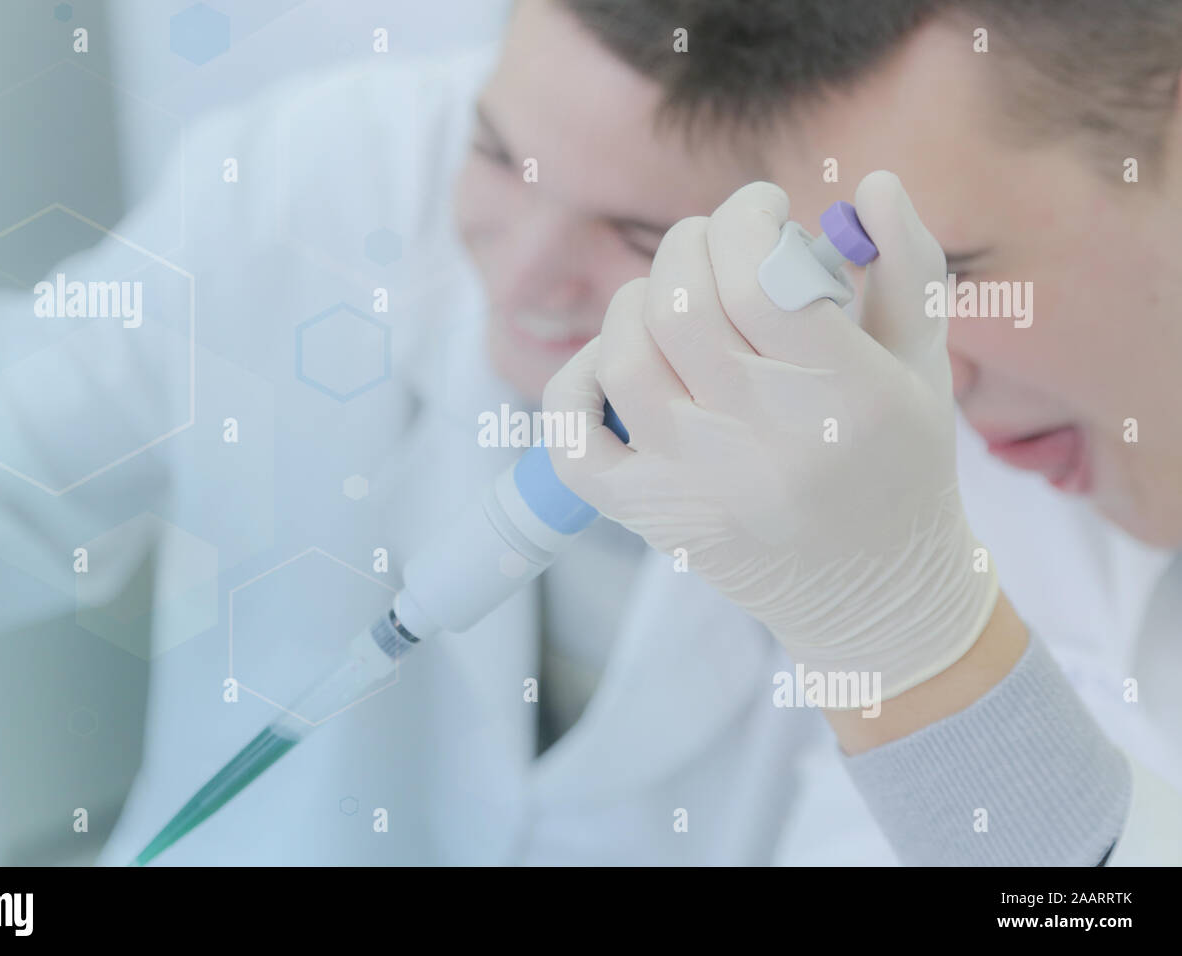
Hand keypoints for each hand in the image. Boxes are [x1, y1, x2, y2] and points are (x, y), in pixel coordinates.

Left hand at [542, 172, 997, 697]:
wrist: (876, 597)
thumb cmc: (902, 464)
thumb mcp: (926, 363)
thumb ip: (909, 264)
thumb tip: (868, 181)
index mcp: (848, 400)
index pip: (761, 281)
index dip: (746, 219)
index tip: (760, 208)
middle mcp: (766, 448)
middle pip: (682, 308)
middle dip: (690, 245)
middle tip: (714, 242)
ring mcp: (698, 489)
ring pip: (623, 361)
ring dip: (636, 303)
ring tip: (672, 297)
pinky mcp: (652, 519)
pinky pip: (571, 444)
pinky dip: (574, 385)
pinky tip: (612, 362)